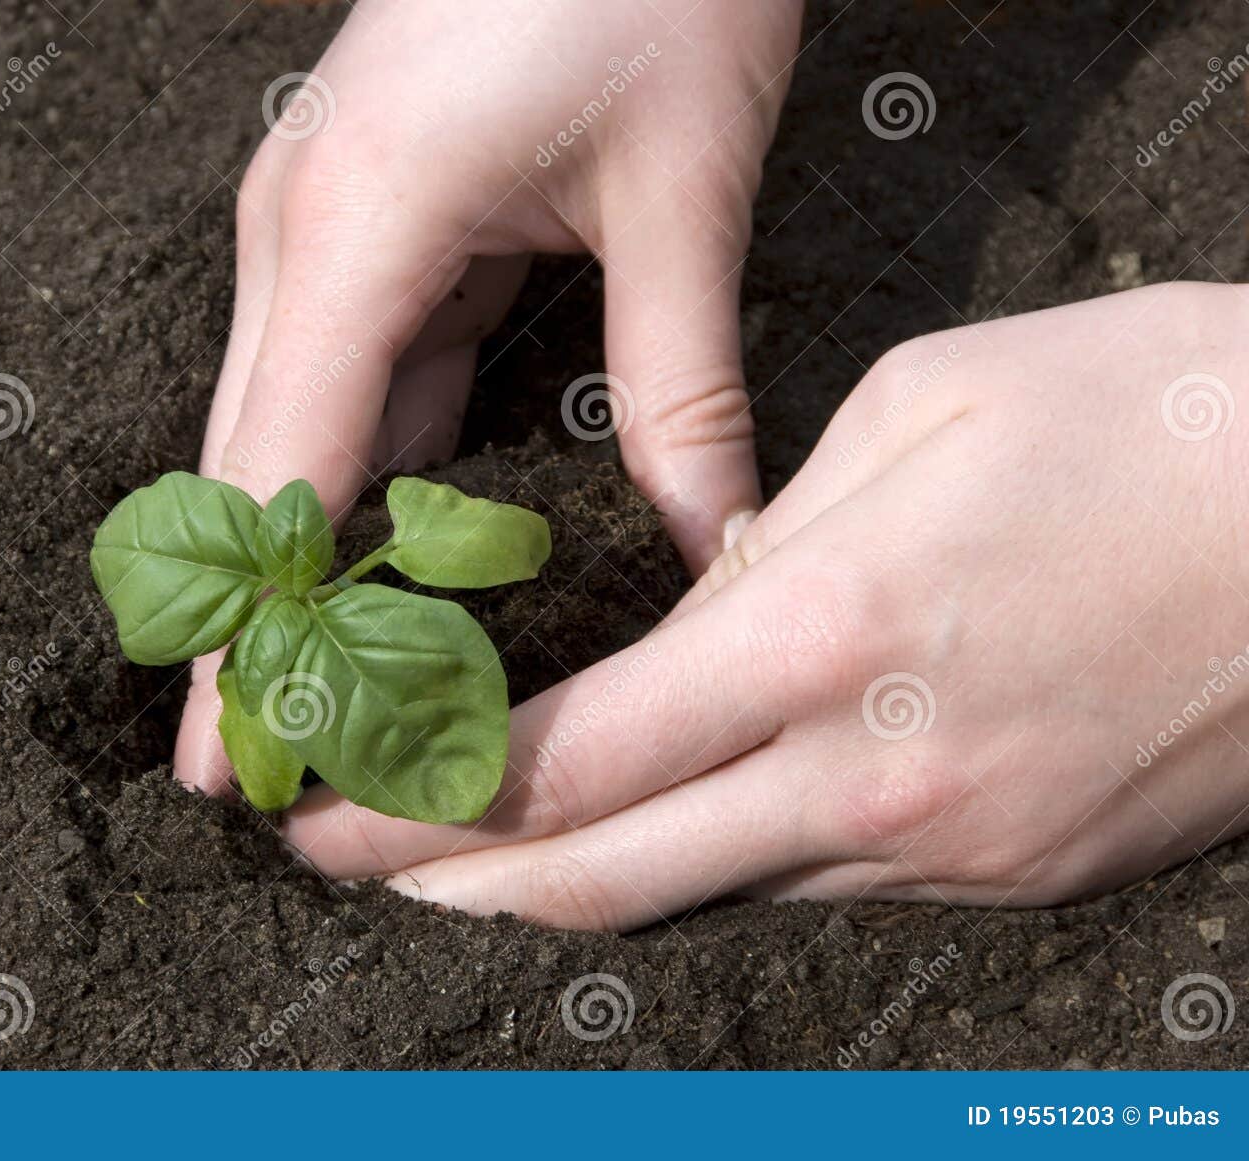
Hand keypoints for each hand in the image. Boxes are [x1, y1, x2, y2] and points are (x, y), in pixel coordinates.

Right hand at [176, 0, 804, 791]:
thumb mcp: (681, 189)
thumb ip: (682, 384)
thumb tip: (713, 545)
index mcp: (356, 230)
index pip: (276, 478)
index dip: (245, 633)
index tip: (216, 759)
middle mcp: (304, 235)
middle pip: (256, 469)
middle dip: (256, 620)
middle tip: (263, 767)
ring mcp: (325, 225)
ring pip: (303, 429)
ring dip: (315, 558)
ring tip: (332, 693)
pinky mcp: (369, 220)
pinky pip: (357, 377)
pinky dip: (373, 476)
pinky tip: (407, 560)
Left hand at [284, 283, 1248, 930]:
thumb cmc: (1148, 422)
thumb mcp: (921, 407)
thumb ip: (775, 533)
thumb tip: (698, 618)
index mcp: (825, 633)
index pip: (573, 761)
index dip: (427, 801)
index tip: (333, 809)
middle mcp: (870, 775)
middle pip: (605, 875)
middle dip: (447, 882)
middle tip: (345, 870)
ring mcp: (946, 849)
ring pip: (705, 898)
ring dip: (568, 889)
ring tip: (466, 872)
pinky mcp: (1008, 879)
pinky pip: (816, 889)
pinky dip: (712, 875)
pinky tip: (660, 850)